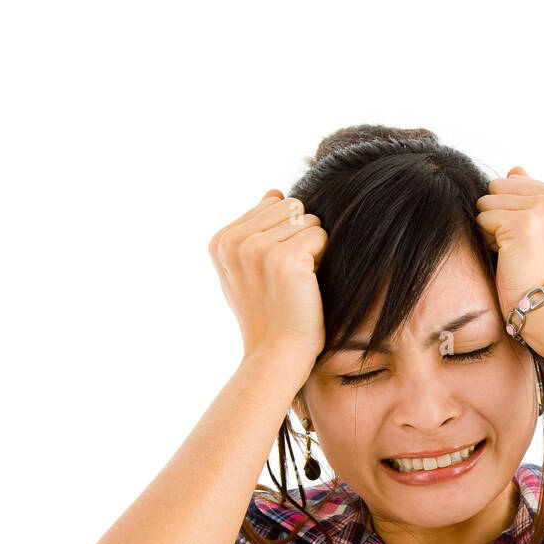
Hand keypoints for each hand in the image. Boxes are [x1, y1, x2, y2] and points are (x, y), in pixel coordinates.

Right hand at [208, 189, 327, 361]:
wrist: (277, 353)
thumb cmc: (269, 315)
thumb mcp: (251, 269)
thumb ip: (257, 228)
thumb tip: (275, 190)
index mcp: (220, 241)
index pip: (271, 205)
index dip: (283, 235)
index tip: (275, 271)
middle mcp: (234, 242)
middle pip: (289, 208)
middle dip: (298, 238)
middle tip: (290, 277)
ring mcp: (257, 248)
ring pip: (306, 220)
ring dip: (312, 248)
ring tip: (298, 281)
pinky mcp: (284, 258)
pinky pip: (320, 235)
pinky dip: (323, 257)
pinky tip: (309, 283)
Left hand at [475, 167, 543, 331]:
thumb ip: (532, 195)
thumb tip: (514, 169)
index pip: (518, 182)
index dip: (513, 213)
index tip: (530, 242)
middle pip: (500, 187)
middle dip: (500, 216)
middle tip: (518, 248)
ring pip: (488, 201)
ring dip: (492, 229)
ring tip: (513, 254)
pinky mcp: (523, 224)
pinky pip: (483, 218)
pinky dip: (487, 240)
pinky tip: (506, 258)